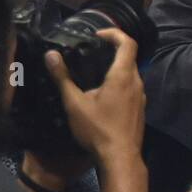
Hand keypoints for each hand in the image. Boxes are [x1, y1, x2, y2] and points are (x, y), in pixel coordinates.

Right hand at [44, 28, 145, 163]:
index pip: (128, 42)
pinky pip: (131, 88)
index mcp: (123, 76)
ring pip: (131, 74)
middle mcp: (137, 82)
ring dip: (115, 69)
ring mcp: (141, 97)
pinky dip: (119, 83)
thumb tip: (50, 55)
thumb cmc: (98, 129)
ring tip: (94, 73)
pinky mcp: (140, 109)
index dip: (115, 33)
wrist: (120, 157)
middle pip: (129, 57)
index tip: (98, 35)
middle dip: (112, 50)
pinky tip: (103, 95)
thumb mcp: (74, 103)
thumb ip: (63, 78)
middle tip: (92, 52)